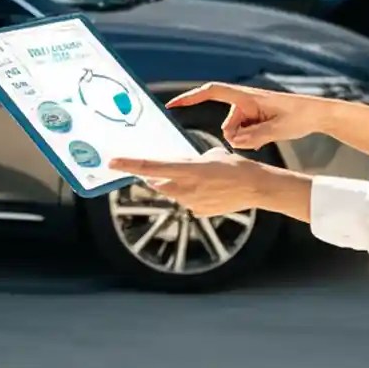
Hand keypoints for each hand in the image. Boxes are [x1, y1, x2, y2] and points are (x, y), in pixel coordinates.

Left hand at [109, 148, 268, 217]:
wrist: (255, 187)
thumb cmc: (235, 166)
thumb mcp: (210, 155)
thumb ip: (190, 161)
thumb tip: (181, 165)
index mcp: (187, 170)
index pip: (150, 167)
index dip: (129, 165)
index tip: (113, 163)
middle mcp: (185, 189)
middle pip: (157, 182)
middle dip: (154, 175)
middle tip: (154, 168)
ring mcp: (191, 203)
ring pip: (172, 192)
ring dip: (175, 184)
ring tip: (199, 176)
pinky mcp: (199, 212)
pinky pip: (186, 200)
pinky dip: (190, 193)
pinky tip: (208, 188)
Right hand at [167, 82, 316, 149]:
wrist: (316, 114)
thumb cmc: (299, 116)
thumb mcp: (278, 129)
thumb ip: (255, 136)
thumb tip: (234, 142)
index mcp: (247, 96)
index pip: (212, 92)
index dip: (190, 97)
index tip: (172, 105)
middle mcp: (244, 101)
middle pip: (227, 126)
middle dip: (239, 138)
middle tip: (263, 139)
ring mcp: (248, 110)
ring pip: (234, 133)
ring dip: (248, 140)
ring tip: (270, 136)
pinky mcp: (252, 118)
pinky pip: (243, 135)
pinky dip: (251, 139)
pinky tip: (268, 137)